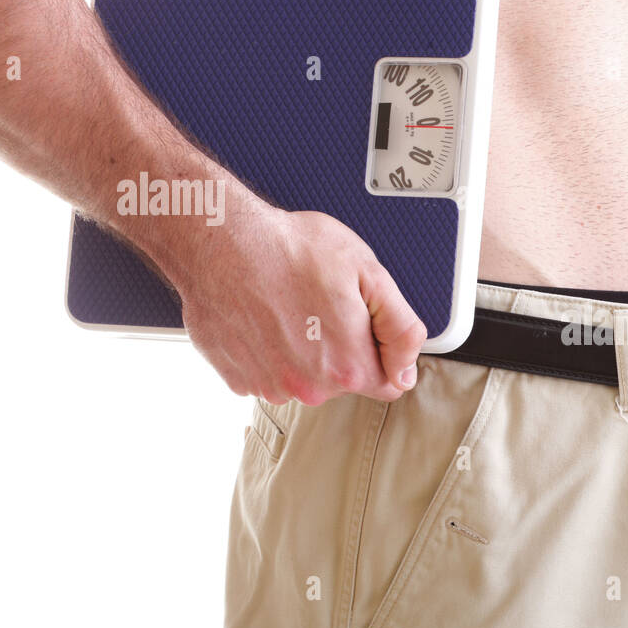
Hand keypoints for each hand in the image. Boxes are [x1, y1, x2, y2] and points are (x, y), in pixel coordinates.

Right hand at [176, 206, 426, 404]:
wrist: (220, 239)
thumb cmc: (290, 248)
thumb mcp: (370, 274)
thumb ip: (401, 329)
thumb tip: (407, 370)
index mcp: (348, 368)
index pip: (387, 384)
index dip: (381, 351)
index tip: (362, 323)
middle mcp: (308, 388)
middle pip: (344, 381)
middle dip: (341, 347)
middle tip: (320, 303)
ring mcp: (269, 386)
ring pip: (305, 378)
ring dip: (302, 350)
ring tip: (288, 306)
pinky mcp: (237, 379)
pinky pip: (269, 372)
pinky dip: (269, 350)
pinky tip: (264, 316)